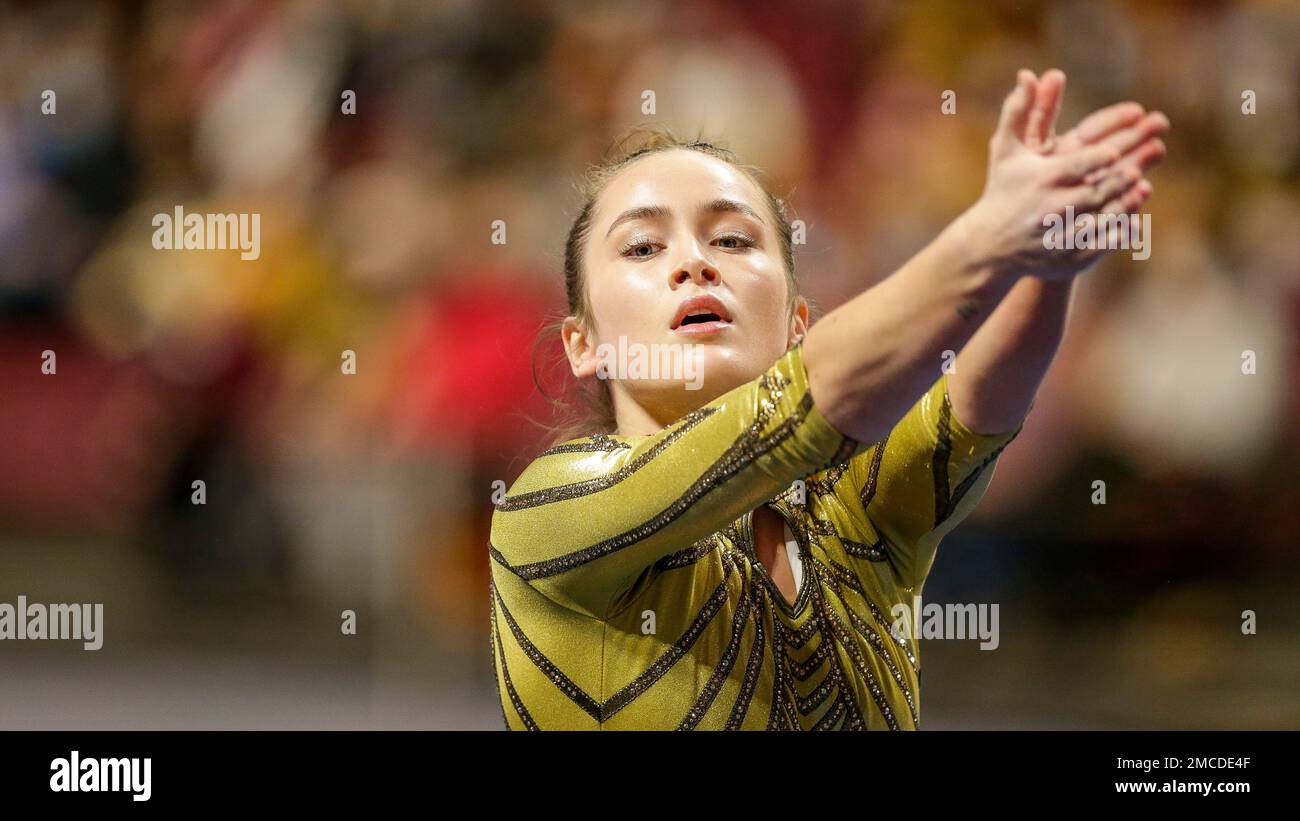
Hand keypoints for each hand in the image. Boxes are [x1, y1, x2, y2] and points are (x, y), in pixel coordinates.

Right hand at [954, 69, 1168, 280]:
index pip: (1071, 168)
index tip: (1114, 151)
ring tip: (1141, 187)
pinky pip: (1100, 244)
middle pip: (1091, 192)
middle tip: (1137, 168)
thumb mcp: (1006, 151)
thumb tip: (1028, 74)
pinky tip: (1133, 218)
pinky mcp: (1068, 258)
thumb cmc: (1003, 190)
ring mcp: (1059, 236)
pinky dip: (1119, 231)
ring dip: (1123, 204)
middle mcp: (1048, 210)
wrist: (990, 246)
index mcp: (1038, 181)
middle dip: (1116, 180)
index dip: (1094, 160)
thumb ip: (1019, 112)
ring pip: (1100, 218)